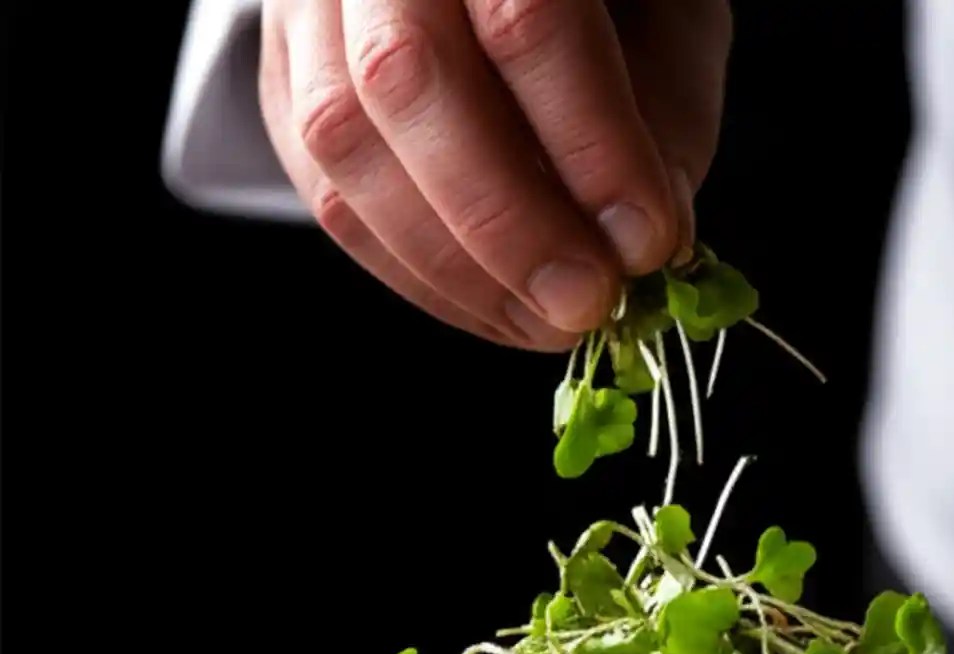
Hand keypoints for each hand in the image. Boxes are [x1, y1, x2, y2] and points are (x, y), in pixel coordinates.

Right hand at [258, 0, 732, 350]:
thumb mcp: (666, 20)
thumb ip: (663, 113)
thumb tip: (638, 242)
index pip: (525, 19)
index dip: (589, 145)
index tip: (644, 241)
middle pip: (407, 80)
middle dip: (508, 222)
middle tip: (585, 300)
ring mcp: (311, 10)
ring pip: (346, 145)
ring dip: (455, 265)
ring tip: (546, 318)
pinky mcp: (283, 79)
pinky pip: (326, 191)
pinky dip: (415, 269)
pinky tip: (491, 302)